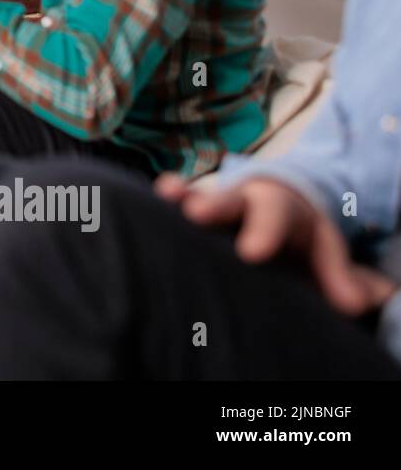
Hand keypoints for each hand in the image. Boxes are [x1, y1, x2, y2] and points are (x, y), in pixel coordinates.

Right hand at [156, 174, 398, 315]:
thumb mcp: (324, 251)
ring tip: (164, 193)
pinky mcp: (189, 215)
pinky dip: (161, 206)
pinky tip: (140, 204)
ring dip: (180, 197)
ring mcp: (212, 205)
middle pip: (230, 199)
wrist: (272, 212)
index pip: (275, 216)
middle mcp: (242, 199)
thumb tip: (356, 302)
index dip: (264, 232)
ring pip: (196, 198)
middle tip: (197, 214)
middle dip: (215, 205)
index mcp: (280, 208)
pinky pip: (173, 208)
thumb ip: (339, 275)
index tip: (252, 252)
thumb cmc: (298, 239)